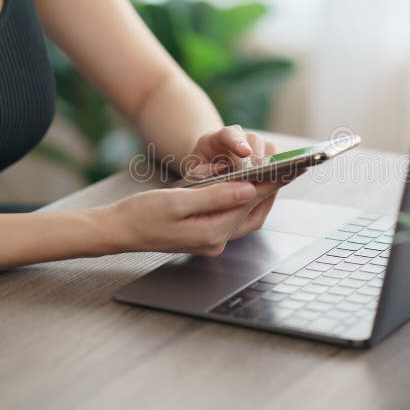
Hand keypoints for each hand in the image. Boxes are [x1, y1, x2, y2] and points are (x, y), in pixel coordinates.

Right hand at [108, 180, 288, 256]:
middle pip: (255, 214)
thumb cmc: (142, 214)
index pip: (250, 204)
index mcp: (211, 232)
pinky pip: (233, 218)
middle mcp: (216, 241)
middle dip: (272, 192)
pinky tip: (248, 189)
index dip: (271, 184)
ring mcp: (211, 241)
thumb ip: (216, 197)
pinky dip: (244, 202)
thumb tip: (249, 190)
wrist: (119, 230)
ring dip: (261, 197)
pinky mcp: (205, 236)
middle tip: (289, 170)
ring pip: (246, 217)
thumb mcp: (178, 201)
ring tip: (274, 176)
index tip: (289, 169)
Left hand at [183, 125, 276, 178]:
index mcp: (217, 139)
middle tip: (253, 180)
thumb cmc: (202, 175)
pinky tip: (269, 189)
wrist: (212, 173)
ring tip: (262, 185)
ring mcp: (256, 145)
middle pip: (253, 141)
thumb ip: (202, 174)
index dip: (237, 142)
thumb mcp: (195, 175)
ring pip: (269, 149)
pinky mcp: (268, 156)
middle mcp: (240, 137)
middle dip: (254, 161)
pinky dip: (274, 175)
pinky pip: (277, 161)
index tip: (245, 153)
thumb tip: (221, 174)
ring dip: (267, 167)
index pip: (229, 134)